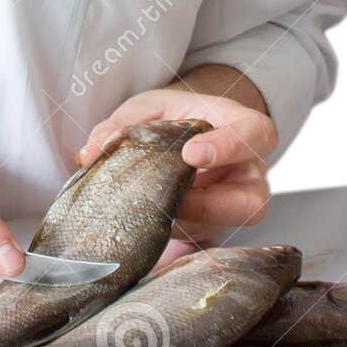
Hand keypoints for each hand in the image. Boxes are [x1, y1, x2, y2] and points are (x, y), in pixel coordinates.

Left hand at [75, 86, 277, 247]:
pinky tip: (140, 223)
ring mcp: (233, 206)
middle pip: (251, 201)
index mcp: (241, 126)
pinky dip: (167, 232)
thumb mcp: (149, 107)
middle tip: (173, 201)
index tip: (190, 154)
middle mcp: (247, 172)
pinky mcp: (211, 229)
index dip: (229, 146)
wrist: (183, 138)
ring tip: (145, 211)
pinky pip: (195, 239)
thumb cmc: (173, 117)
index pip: (255, 134)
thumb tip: (91, 152)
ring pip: (220, 228)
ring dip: (182, 223)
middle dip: (210, 206)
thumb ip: (122, 123)